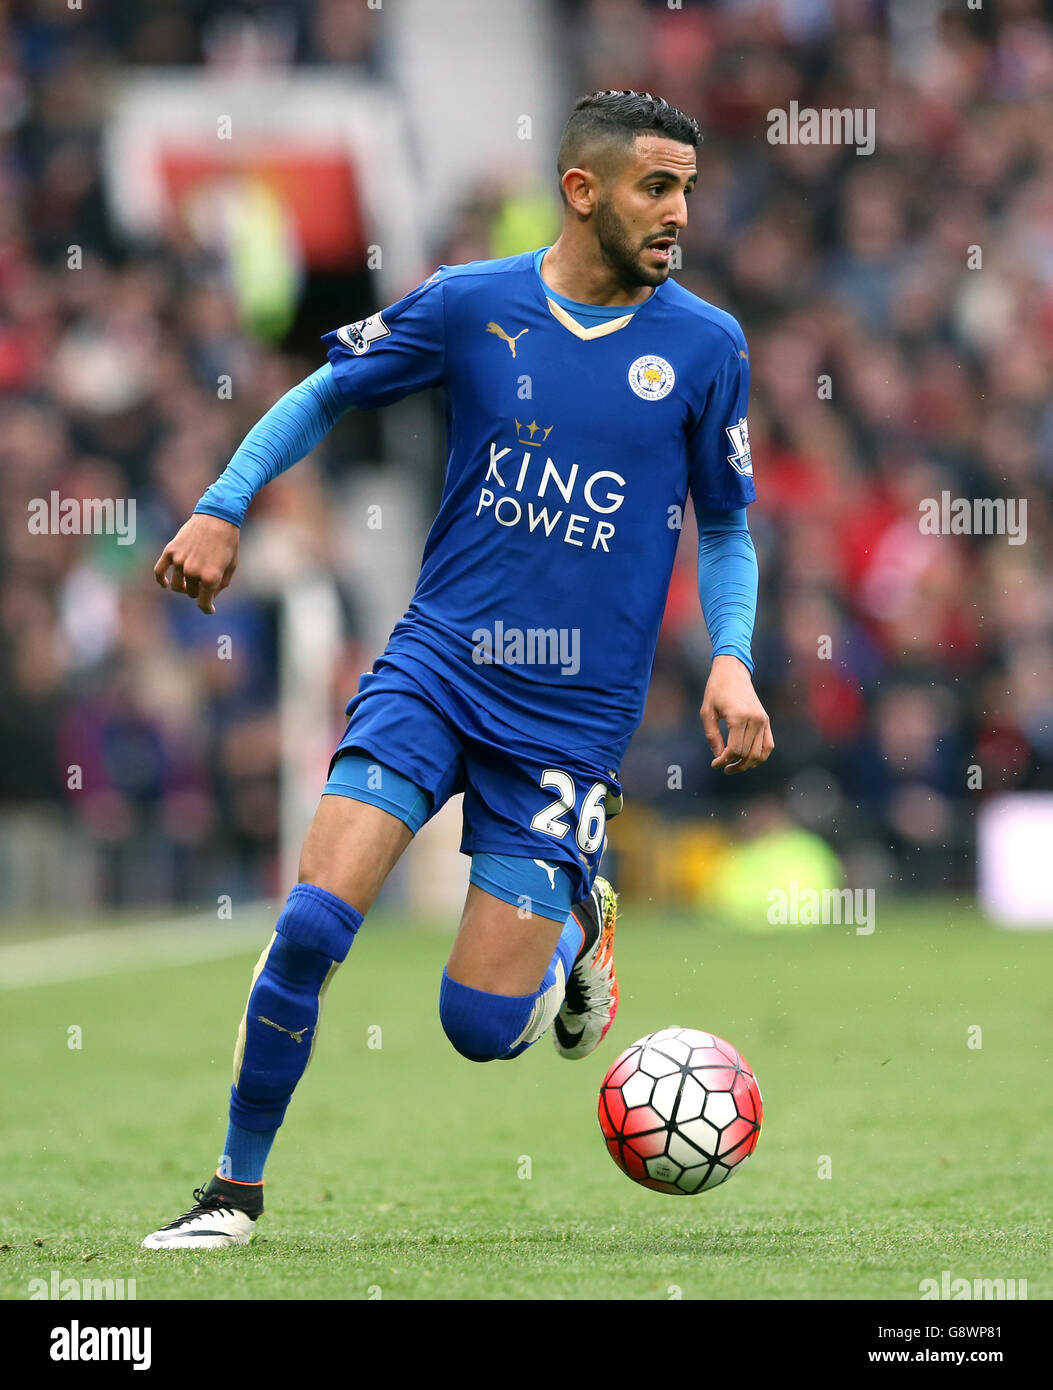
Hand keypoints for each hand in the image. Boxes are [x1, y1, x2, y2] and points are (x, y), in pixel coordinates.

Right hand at [154, 514, 239, 614]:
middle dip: (198, 590)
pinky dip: (160, 580)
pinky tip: (165, 584)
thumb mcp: (231, 567)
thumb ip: (220, 585)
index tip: (209, 609)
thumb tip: (209, 598)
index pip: (203, 603)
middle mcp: (193, 571)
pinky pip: (159, 571)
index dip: (207, 608)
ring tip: (190, 581)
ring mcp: (180, 561)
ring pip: (176, 585)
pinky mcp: (170, 551)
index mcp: (210, 577)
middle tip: (204, 581)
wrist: (217, 517)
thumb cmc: (228, 543)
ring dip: (183, 586)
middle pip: (190, 593)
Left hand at [700, 654, 773, 774]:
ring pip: (759, 753)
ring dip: (747, 764)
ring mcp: (763, 720)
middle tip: (720, 765)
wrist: (733, 672)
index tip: (714, 764)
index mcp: (739, 716)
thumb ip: (712, 735)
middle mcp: (754, 719)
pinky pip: (768, 745)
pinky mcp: (766, 720)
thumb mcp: (706, 712)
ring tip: (733, 767)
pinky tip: (748, 761)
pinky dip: (760, 756)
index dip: (723, 761)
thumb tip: (718, 756)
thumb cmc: (716, 690)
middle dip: (733, 764)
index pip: (735, 749)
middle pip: (746, 753)